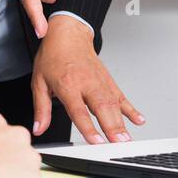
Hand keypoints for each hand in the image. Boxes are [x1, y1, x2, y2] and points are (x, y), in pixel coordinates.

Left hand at [31, 15, 144, 142]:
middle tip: (119, 144)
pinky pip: (121, 96)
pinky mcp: (108, 80)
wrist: (68, 34)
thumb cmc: (53, 56)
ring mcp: (100, 81)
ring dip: (122, 123)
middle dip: (112, 128)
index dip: (88, 127)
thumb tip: (38, 128)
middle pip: (102, 108)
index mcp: (68, 84)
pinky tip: (138, 119)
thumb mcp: (39, 82)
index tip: (96, 141)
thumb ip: (41, 108)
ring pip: (114, 104)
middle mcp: (86, 83)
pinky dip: (130, 109)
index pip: (79, 110)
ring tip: (127, 140)